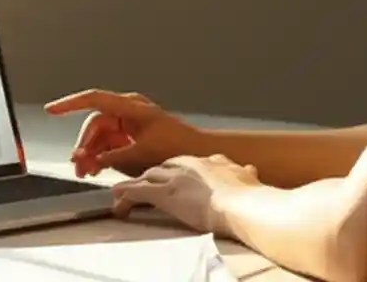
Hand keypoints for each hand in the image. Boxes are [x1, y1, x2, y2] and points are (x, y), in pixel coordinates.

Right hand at [44, 89, 199, 177]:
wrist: (199, 153)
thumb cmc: (177, 146)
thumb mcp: (140, 154)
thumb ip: (111, 156)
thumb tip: (87, 160)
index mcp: (130, 106)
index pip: (93, 100)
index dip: (70, 104)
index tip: (51, 110)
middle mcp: (127, 111)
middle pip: (95, 125)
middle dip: (84, 145)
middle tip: (77, 165)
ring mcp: (129, 124)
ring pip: (100, 136)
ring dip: (91, 153)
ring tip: (85, 172)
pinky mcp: (132, 137)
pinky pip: (110, 143)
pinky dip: (102, 156)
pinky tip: (96, 169)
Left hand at [111, 154, 260, 235]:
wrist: (240, 204)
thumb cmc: (246, 195)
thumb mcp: (246, 178)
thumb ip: (244, 174)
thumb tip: (250, 170)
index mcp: (205, 162)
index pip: (180, 163)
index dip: (170, 171)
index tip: (165, 178)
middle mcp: (187, 165)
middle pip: (160, 168)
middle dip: (148, 177)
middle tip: (140, 186)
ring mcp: (174, 178)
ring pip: (146, 177)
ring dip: (132, 186)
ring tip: (121, 194)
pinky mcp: (163, 193)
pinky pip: (137, 193)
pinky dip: (124, 197)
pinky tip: (117, 203)